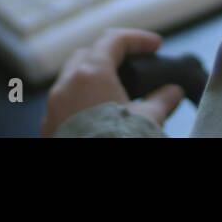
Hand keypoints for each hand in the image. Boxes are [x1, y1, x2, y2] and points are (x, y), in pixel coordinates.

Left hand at [39, 28, 185, 136]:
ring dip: (93, 78)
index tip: (156, 45)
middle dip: (110, 55)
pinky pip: (63, 104)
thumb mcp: (148, 120)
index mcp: (91, 74)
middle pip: (87, 55)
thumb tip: (172, 92)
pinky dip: (81, 101)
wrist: (91, 182)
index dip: (138, 39)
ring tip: (116, 93)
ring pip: (71, 79)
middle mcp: (66, 85)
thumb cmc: (120, 143)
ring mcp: (52, 108)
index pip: (114, 40)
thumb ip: (161, 100)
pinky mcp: (48, 128)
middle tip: (133, 66)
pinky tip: (99, 116)